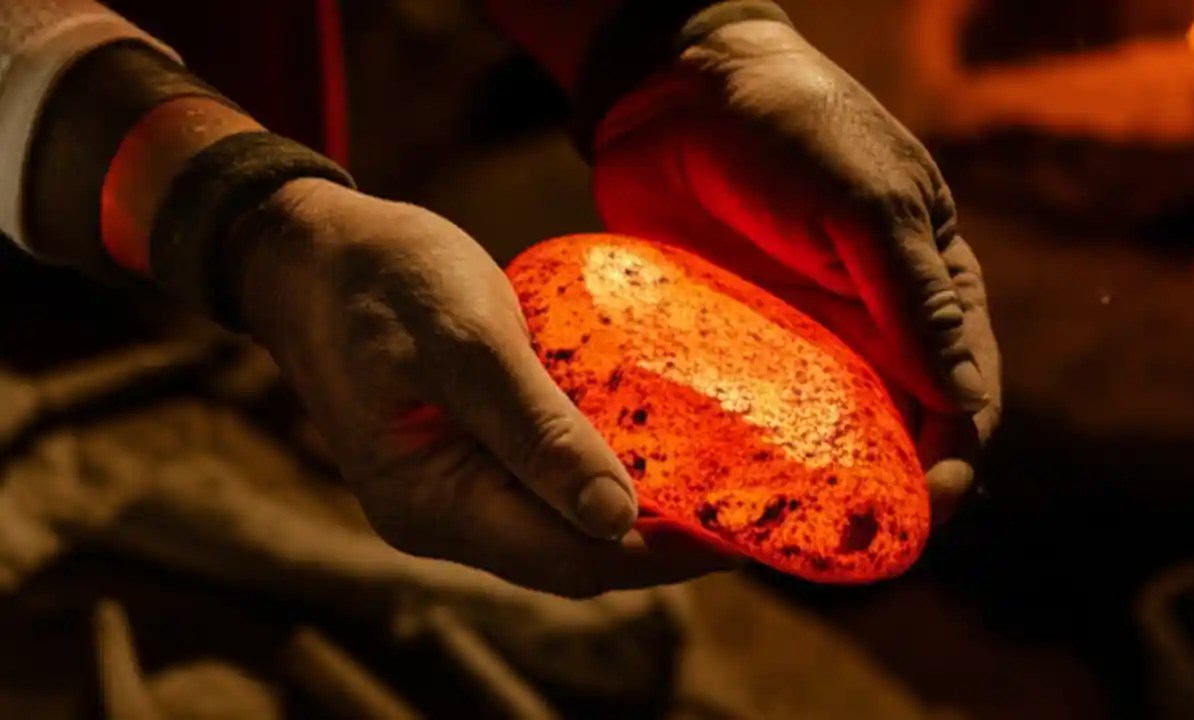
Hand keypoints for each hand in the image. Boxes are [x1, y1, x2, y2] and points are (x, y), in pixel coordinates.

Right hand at [228, 179, 730, 595]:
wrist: (308, 252)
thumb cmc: (380, 280)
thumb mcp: (465, 341)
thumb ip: (536, 430)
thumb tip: (616, 520)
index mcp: (433, 504)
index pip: (572, 560)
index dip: (662, 557)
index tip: (738, 532)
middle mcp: (441, 517)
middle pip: (573, 556)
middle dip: (660, 540)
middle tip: (743, 502)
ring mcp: (449, 492)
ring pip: (560, 527)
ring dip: (635, 512)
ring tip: (711, 479)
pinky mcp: (460, 459)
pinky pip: (542, 489)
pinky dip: (600, 474)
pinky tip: (647, 445)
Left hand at [591, 19, 1000, 520]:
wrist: (674, 86)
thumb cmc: (788, 127)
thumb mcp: (867, 202)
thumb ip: (916, 297)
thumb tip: (969, 403)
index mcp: (931, 284)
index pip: (964, 393)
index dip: (954, 458)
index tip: (926, 508)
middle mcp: (874, 321)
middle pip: (897, 427)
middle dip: (885, 488)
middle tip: (848, 540)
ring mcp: (804, 333)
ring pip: (827, 430)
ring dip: (819, 480)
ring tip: (789, 528)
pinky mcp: (740, 337)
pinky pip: (757, 409)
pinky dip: (755, 450)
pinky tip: (732, 483)